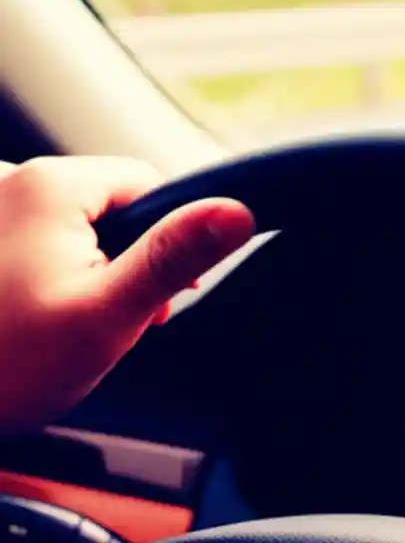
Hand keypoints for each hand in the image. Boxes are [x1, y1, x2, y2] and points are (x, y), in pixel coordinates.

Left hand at [0, 157, 253, 431]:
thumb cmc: (5, 366)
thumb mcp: (106, 315)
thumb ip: (173, 257)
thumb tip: (239, 210)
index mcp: (49, 183)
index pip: (150, 185)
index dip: (168, 241)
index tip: (160, 295)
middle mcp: (9, 180)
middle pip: (110, 205)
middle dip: (123, 260)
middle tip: (108, 321)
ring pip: (73, 225)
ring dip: (87, 269)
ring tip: (67, 325)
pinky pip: (35, 238)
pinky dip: (48, 272)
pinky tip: (35, 316)